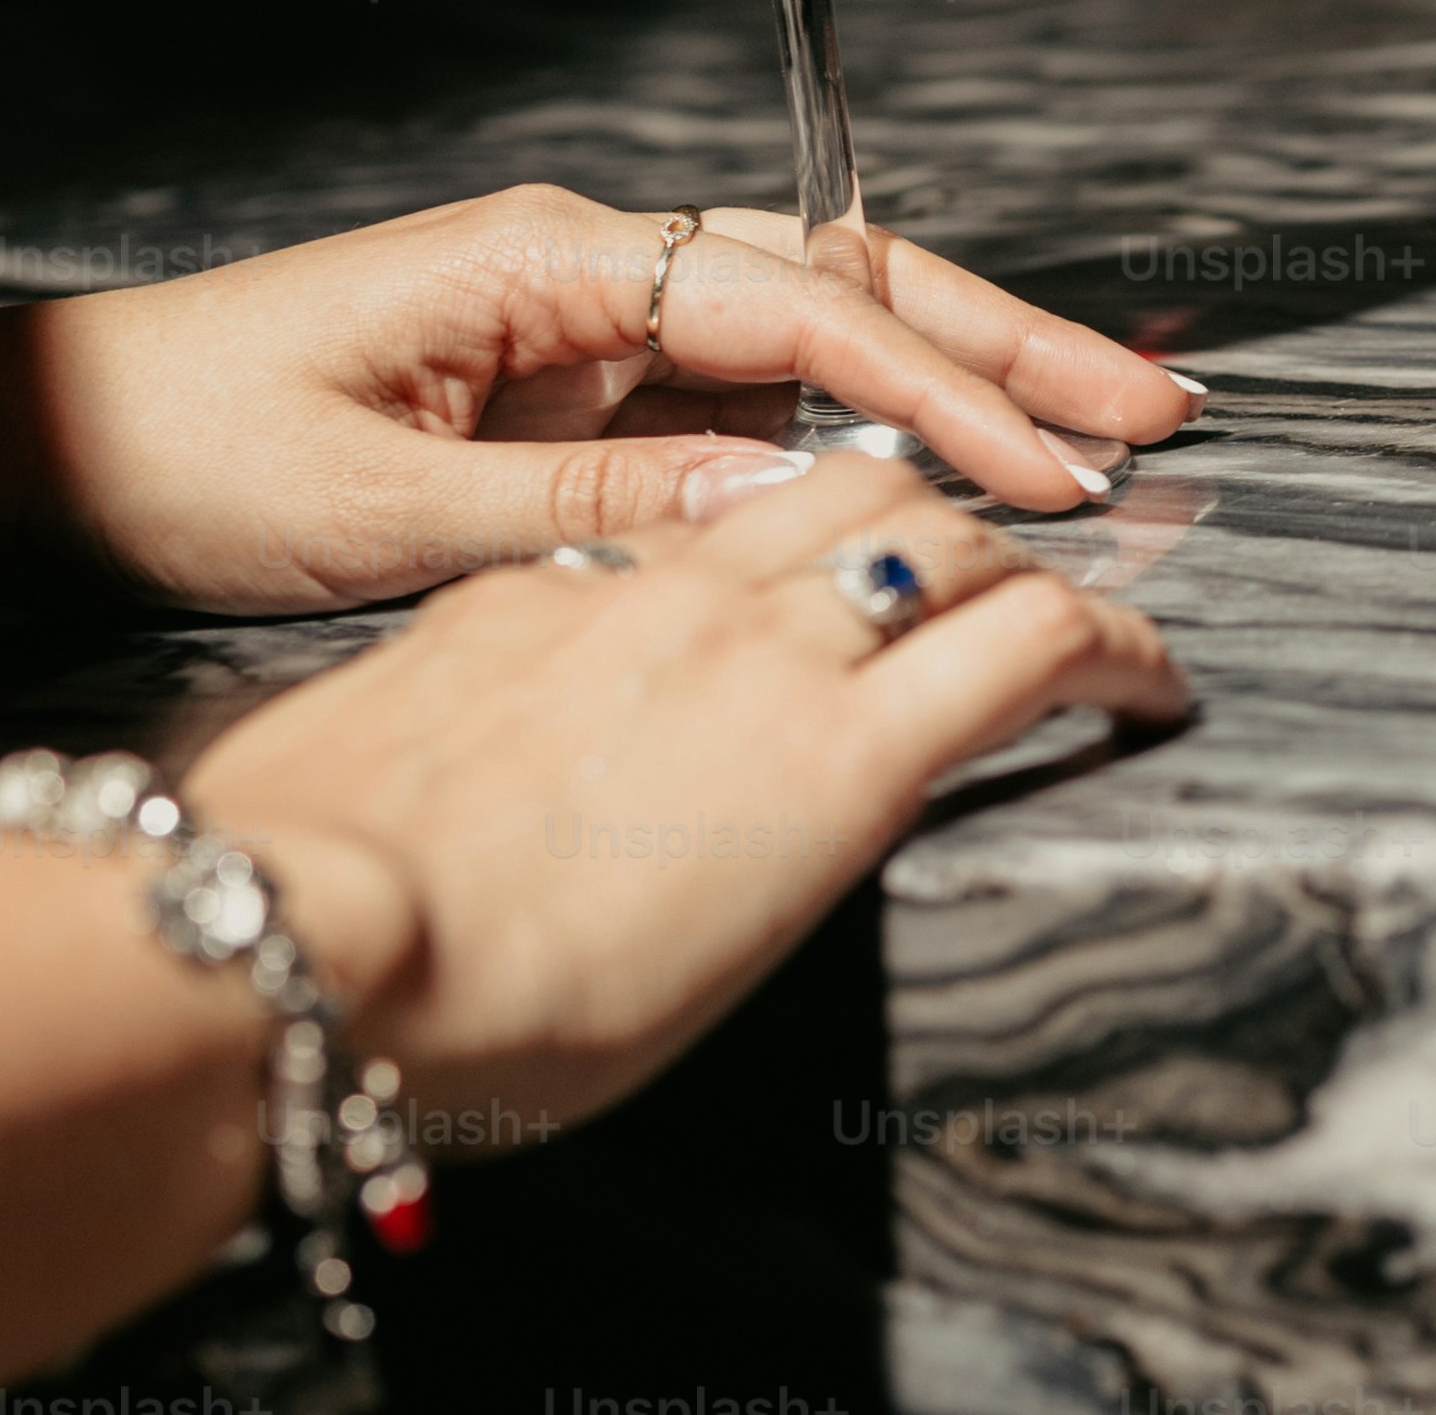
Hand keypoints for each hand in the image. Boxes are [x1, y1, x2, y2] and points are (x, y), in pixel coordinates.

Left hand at [0, 185, 1202, 613]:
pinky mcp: (583, 382)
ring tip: (1098, 428)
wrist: (60, 441)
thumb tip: (774, 512)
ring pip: (826, 325)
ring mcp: (595, 318)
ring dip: (961, 376)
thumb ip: (586, 515)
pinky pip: (757, 389)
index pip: (799, 310)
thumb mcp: (378, 509)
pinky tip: (954, 461)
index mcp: (550, 261)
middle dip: (1008, 346)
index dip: (936, 389)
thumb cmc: (185, 454)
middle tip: (1152, 407)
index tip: (1043, 463)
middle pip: (851, 282)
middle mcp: (594, 264)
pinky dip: (868, 421)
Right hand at [189, 452, 1187, 1135]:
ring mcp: (762, 658)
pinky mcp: (848, 752)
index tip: (829, 585)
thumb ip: (443, 760)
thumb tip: (461, 802)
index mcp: (537, 607)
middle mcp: (665, 600)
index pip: (696, 535)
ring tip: (1095, 611)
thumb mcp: (360, 796)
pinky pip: (1029, 646)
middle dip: (943, 505)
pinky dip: (1111, 645)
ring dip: (1030, 561)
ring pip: (946, 536)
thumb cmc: (288, 921)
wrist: (288, 947)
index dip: (787, 548)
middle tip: (1019, 544)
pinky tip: (1148, 680)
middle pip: (843, 489)